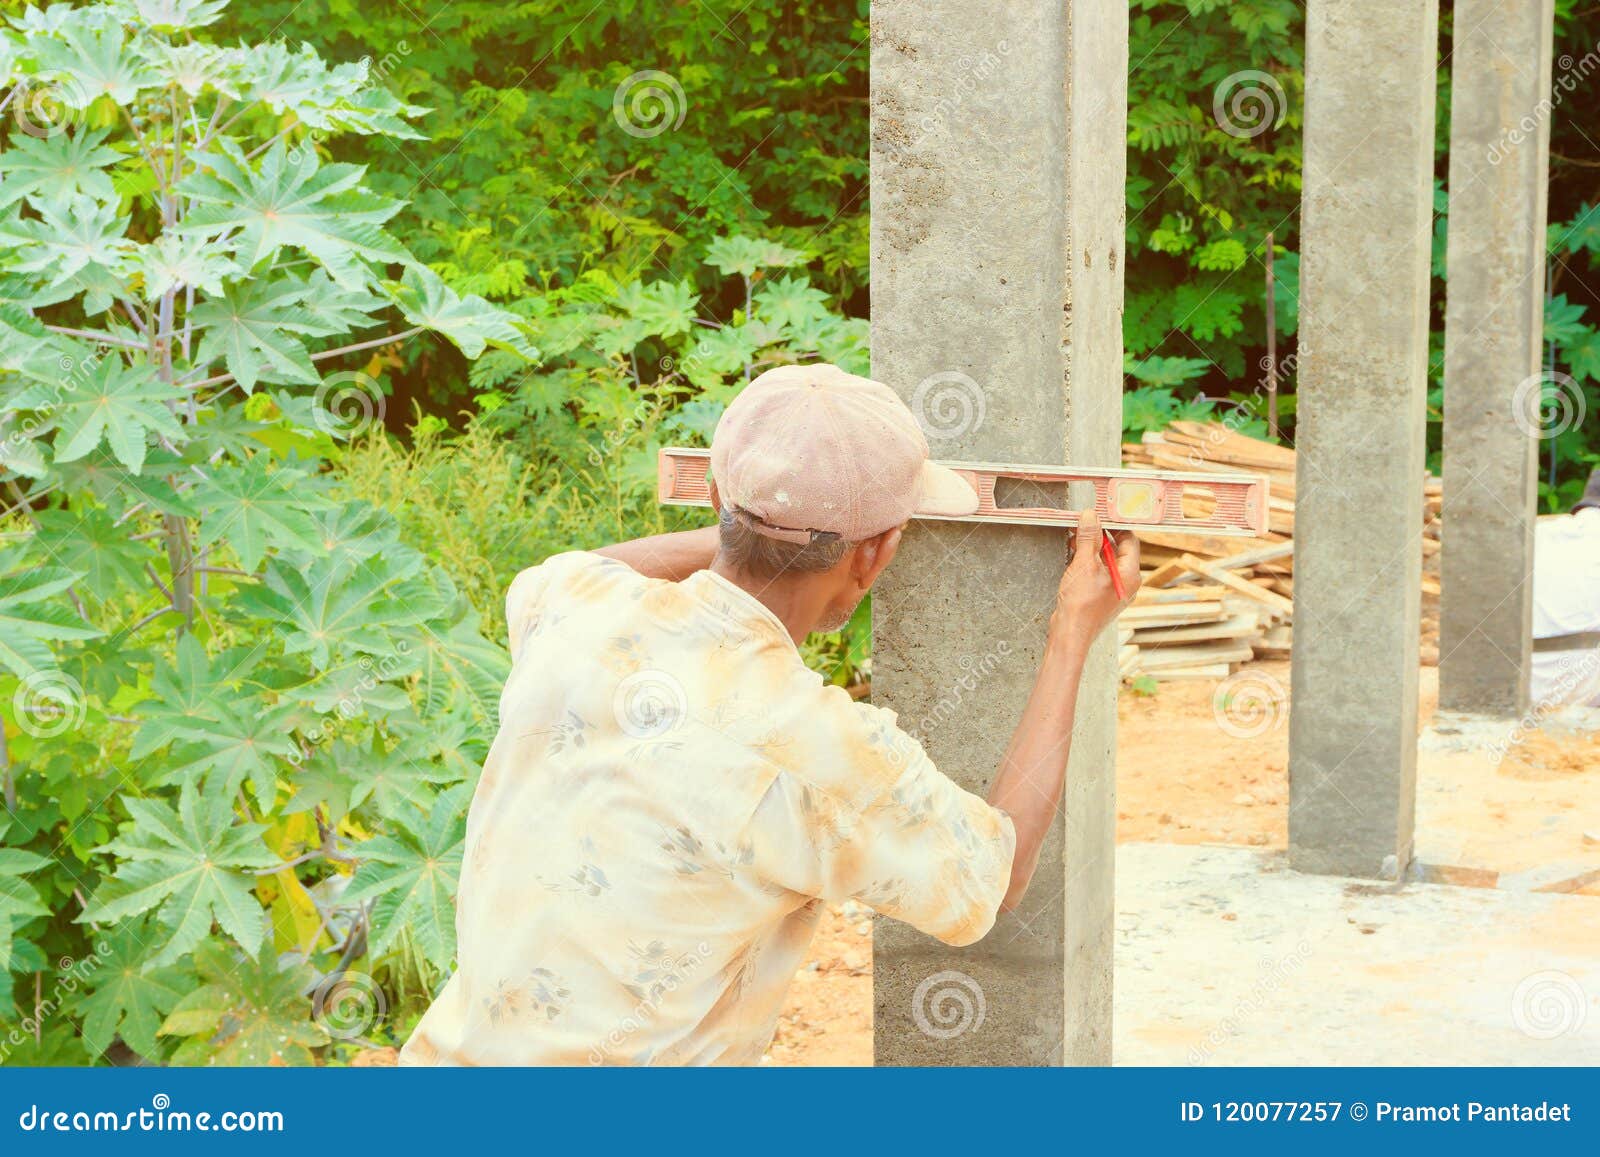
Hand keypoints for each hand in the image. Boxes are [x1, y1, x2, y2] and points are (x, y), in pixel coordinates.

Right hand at [1048, 508, 1139, 651]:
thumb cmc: (1081, 604)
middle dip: (1100, 536)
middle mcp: (1126, 582)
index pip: (1129, 540)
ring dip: (1092, 548)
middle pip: (1118, 550)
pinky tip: (1074, 556)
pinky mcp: (1102, 596)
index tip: (1101, 515)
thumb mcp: (1084, 565)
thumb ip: (1088, 538)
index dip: (1115, 526)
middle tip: (1084, 524)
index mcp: (1130, 574)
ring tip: (1075, 539)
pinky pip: (1099, 572)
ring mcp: (1114, 590)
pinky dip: (1088, 562)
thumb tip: (1090, 517)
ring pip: (1106, 561)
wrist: (1070, 633)